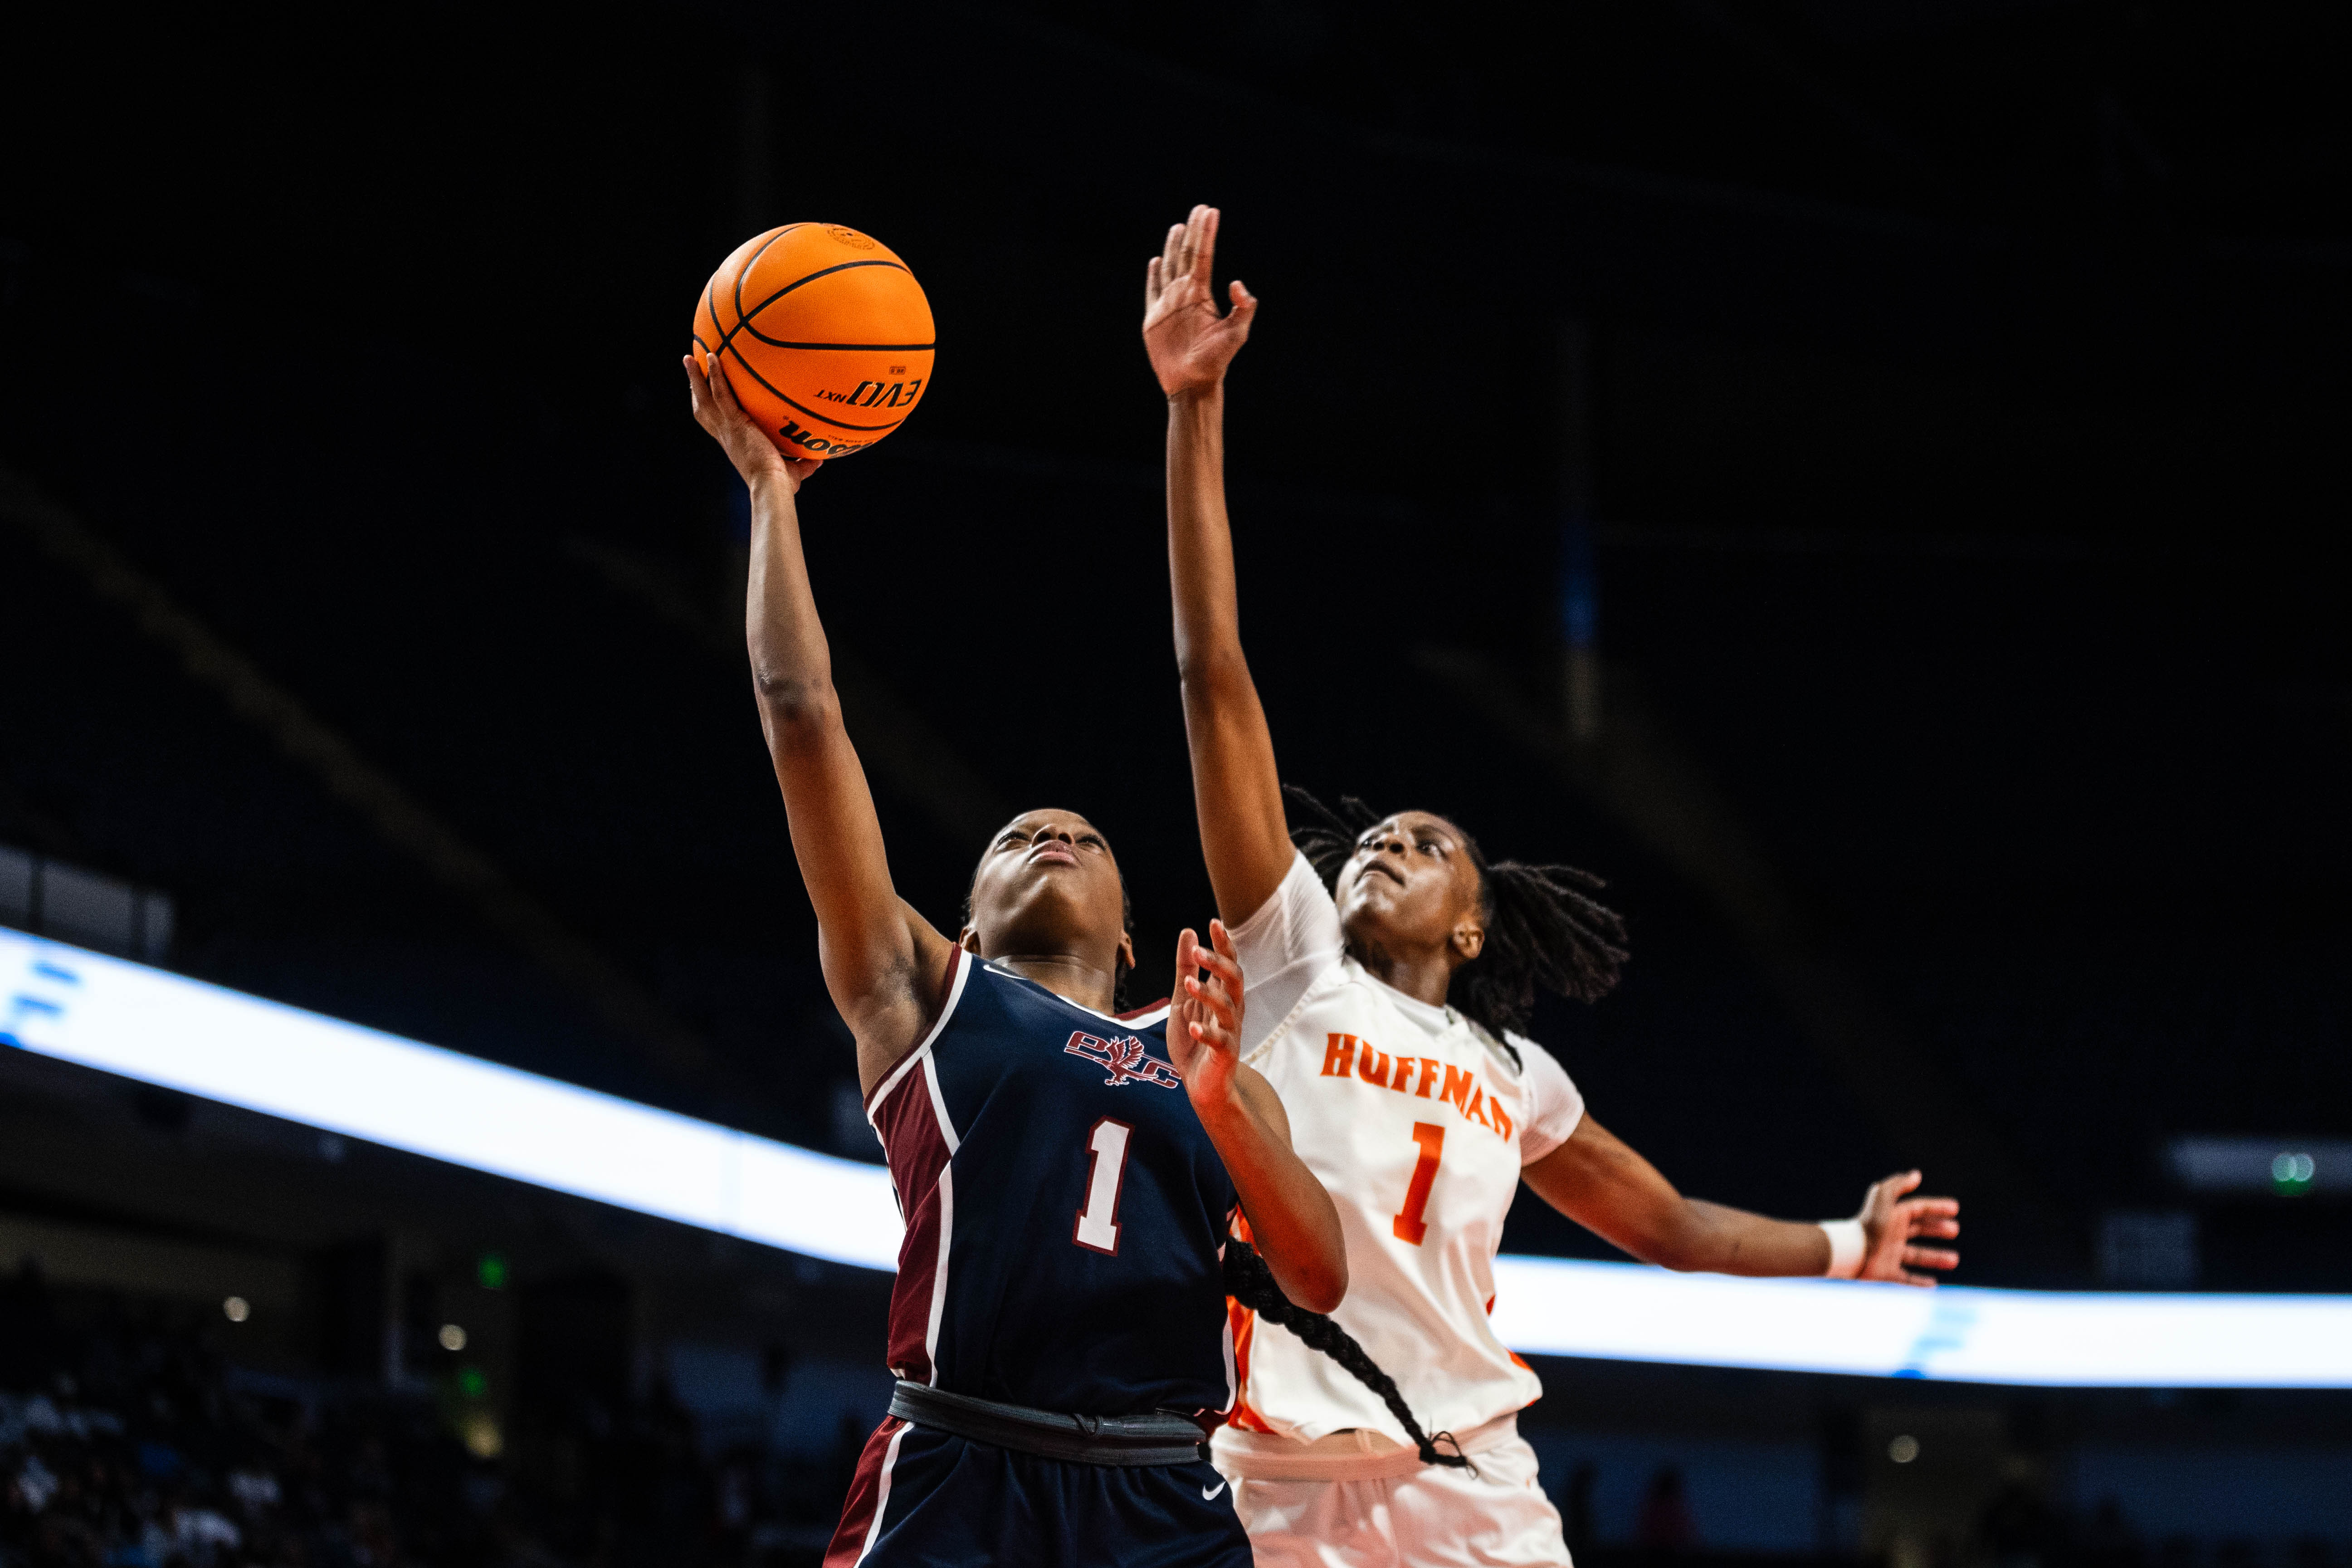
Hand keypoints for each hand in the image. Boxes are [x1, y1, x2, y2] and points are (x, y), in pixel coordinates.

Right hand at [683, 353, 823, 492]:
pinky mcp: (734, 422)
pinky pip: (721, 393)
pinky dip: (715, 375)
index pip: (716, 423)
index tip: (706, 394)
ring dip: (695, 377)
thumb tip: (819, 461)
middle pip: (702, 407)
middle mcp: (725, 435)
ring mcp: (727, 428)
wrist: (772, 486)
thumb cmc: (780, 485)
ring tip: (689, 357)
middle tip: (690, 368)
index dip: (709, 408)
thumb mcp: (792, 472)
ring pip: (704, 397)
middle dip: (695, 387)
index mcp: (734, 443)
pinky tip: (713, 358)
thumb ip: (804, 464)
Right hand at [1142, 205, 1257, 397]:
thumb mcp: (1237, 333)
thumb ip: (1243, 307)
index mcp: (1201, 293)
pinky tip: (1157, 261)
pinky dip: (1153, 276)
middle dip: (1193, 232)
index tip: (1210, 211)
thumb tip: (1238, 282)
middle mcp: (1184, 294)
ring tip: (1178, 227)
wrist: (1192, 382)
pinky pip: (1152, 291)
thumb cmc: (1216, 360)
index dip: (1206, 233)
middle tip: (1199, 209)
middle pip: (1187, 255)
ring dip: (1173, 247)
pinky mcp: (1153, 318)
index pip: (1203, 256)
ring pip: (1170, 267)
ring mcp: (1168, 304)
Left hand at [1168, 920, 1245, 1105]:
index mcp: (1222, 995)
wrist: (1200, 1085)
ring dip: (1208, 994)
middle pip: (1233, 980)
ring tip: (1189, 983)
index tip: (1213, 922)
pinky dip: (1207, 1034)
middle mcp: (1231, 1010)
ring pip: (1227, 1008)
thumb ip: (1185, 968)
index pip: (1228, 964)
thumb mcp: (1183, 1000)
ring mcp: (1230, 1032)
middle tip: (1198, 951)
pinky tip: (1193, 1028)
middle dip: (1219, 963)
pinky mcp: (1225, 1054)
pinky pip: (1220, 1042)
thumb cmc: (1193, 1041)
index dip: (1223, 944)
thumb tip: (1188, 932)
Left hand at [1855, 1170, 1960, 1285]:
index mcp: (1893, 1216)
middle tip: (1954, 1230)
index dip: (1936, 1207)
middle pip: (1919, 1230)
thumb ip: (1898, 1185)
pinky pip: (1906, 1278)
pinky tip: (1933, 1283)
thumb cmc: (1870, 1224)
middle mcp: (1893, 1234)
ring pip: (1918, 1256)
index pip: (1919, 1209)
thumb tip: (1917, 1174)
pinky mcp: (1887, 1272)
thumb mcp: (1883, 1198)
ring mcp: (1890, 1254)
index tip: (1955, 1208)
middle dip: (1937, 1229)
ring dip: (1936, 1257)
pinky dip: (1919, 1282)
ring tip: (1954, 1260)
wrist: (1853, 1251)